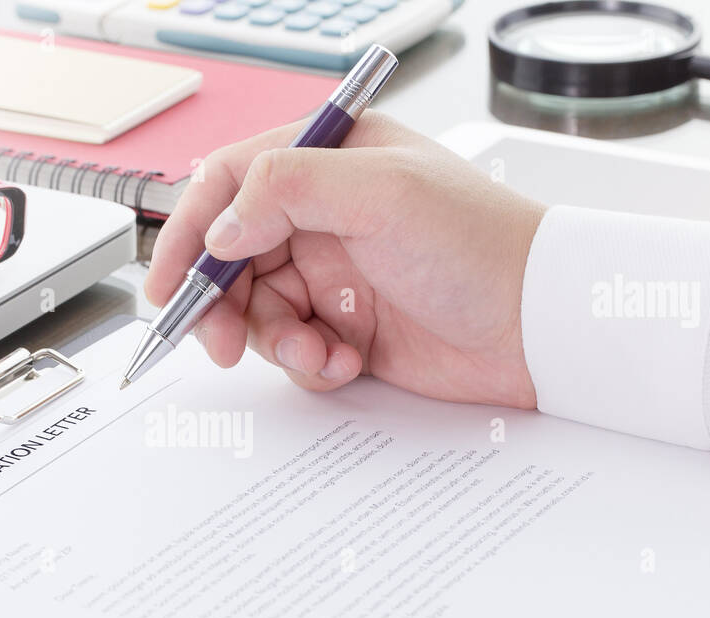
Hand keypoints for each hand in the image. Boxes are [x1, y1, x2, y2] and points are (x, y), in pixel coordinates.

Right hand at [144, 112, 545, 407]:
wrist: (540, 327)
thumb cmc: (483, 245)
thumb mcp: (382, 192)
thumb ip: (286, 188)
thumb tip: (221, 226)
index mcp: (328, 162)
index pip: (229, 186)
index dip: (189, 234)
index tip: (169, 285)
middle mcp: (323, 215)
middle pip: (230, 257)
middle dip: (221, 303)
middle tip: (221, 342)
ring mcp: (333, 274)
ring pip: (256, 311)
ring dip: (275, 339)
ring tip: (319, 349)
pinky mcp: (345, 327)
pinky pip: (293, 349)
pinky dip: (310, 362)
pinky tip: (348, 361)